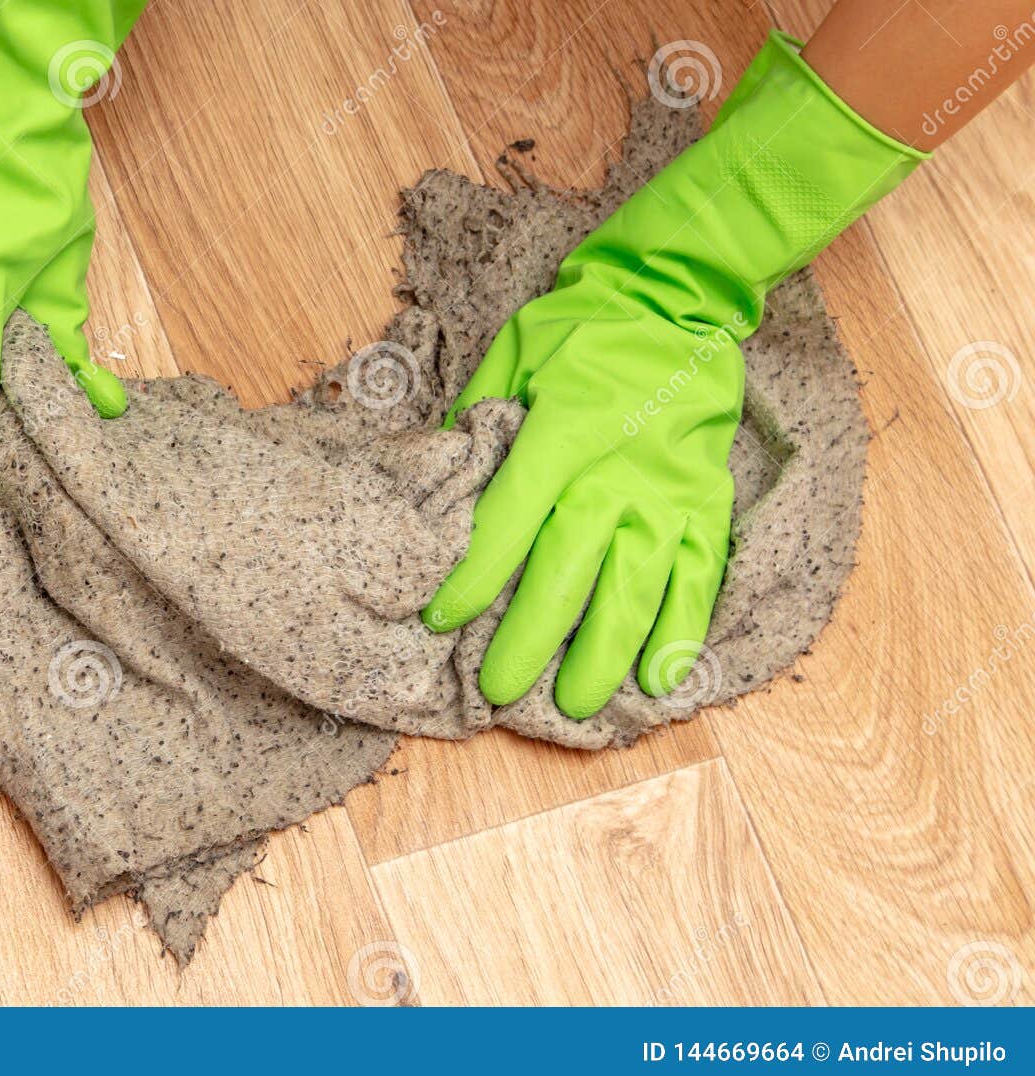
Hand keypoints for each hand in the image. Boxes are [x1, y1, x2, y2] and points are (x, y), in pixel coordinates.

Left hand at [423, 30, 924, 717]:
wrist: (675, 300)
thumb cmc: (578, 328)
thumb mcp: (512, 355)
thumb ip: (477, 420)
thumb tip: (438, 481)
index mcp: (563, 430)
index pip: (510, 520)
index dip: (474, 576)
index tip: (442, 619)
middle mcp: (619, 471)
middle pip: (568, 571)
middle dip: (529, 638)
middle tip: (497, 689)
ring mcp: (671, 492)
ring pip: (636, 589)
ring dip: (603, 653)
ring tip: (574, 705)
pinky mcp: (707, 504)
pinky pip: (699, 580)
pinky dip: (682, 633)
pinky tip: (659, 679)